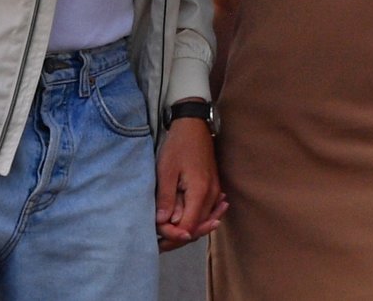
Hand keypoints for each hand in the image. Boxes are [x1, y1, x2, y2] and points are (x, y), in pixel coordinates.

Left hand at [155, 118, 225, 250]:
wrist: (194, 126)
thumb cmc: (178, 146)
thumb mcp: (166, 171)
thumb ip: (166, 199)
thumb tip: (163, 223)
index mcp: (200, 192)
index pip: (190, 226)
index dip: (174, 237)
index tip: (157, 241)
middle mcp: (212, 195)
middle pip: (198, 227)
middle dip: (178, 238)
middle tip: (158, 244)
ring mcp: (215, 191)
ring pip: (203, 221)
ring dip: (187, 231)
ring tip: (168, 238)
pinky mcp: (213, 187)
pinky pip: (207, 211)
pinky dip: (196, 221)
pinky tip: (184, 224)